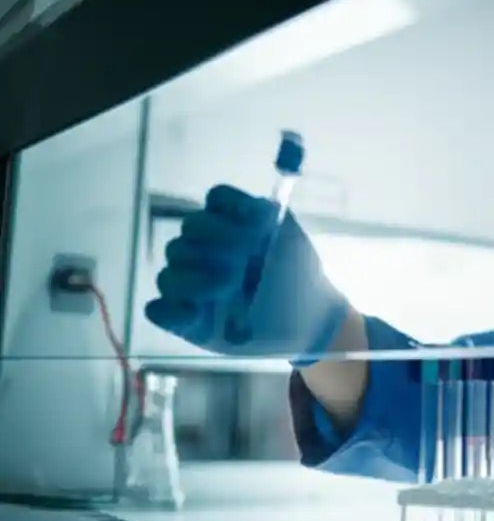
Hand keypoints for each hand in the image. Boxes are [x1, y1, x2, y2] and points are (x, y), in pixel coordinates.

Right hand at [144, 185, 347, 362]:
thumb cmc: (298, 279)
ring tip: (229, 288)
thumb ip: (267, 216)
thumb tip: (247, 203)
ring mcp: (192, 285)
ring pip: (168, 274)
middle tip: (242, 263)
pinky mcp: (185, 319)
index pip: (217, 199)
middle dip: (214, 242)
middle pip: (188, 231)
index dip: (229, 209)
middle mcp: (206, 250)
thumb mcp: (291, 243)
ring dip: (195, 280)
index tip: (253, 228)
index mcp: (231, 224)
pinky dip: (173, 310)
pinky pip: (158, 310)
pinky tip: (199, 314)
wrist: (308, 321)